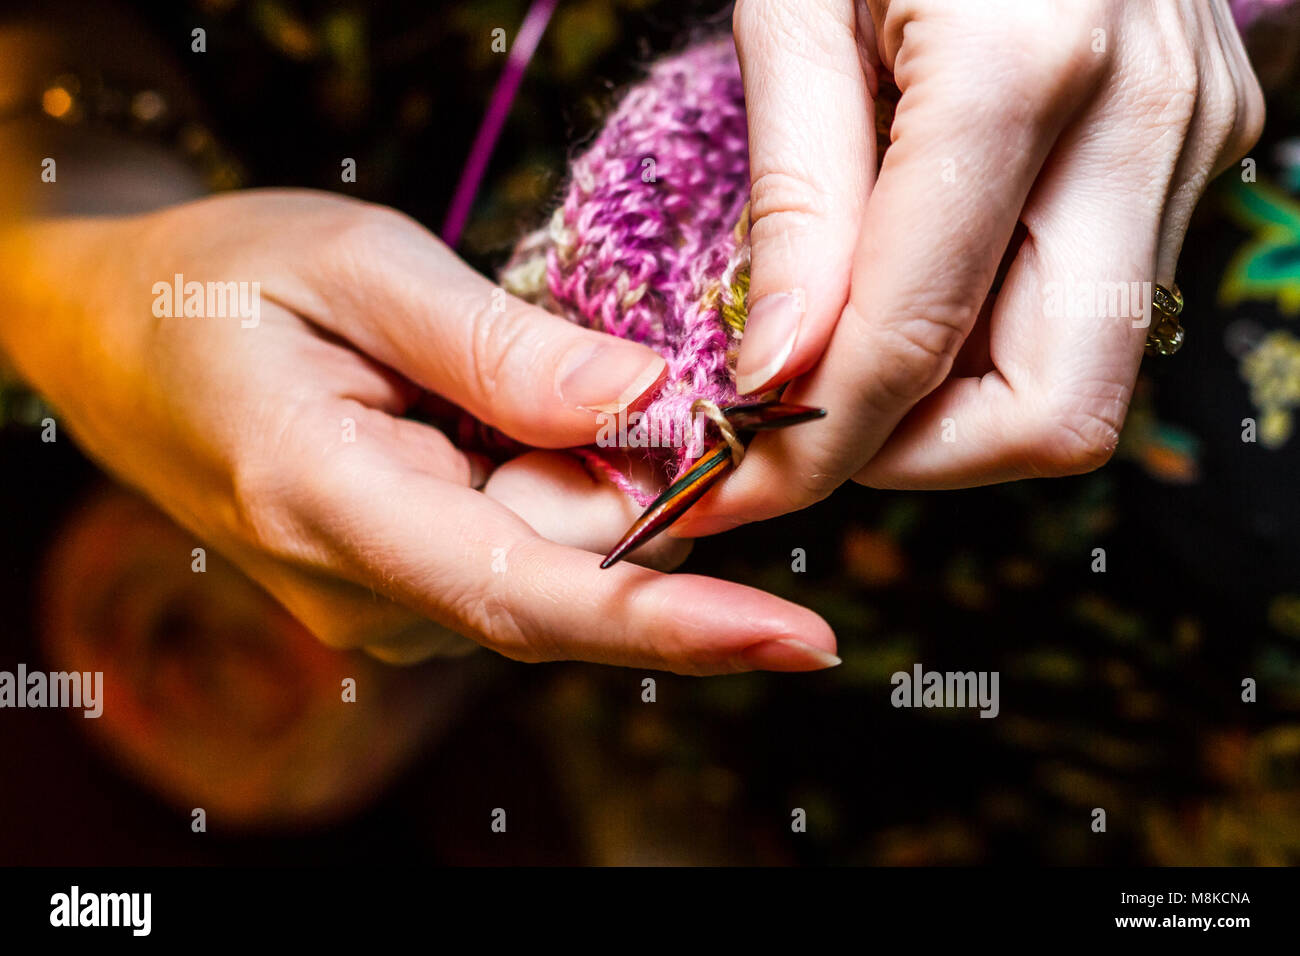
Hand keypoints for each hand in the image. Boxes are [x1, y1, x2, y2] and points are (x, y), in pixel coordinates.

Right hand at [0, 191, 837, 671]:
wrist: (125, 339)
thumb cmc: (222, 284)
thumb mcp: (354, 268)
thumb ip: (499, 349)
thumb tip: (650, 411)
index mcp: (330, 506)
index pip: (529, 597)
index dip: (673, 626)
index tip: (797, 642)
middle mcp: (369, 591)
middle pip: (576, 571)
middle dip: (643, 482)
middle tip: (620, 364)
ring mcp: (391, 602)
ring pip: (563, 558)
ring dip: (588, 471)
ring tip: (490, 373)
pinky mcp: (416, 588)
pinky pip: (533, 547)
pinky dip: (557, 480)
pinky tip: (492, 414)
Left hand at [677, 0, 1263, 534]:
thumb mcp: (796, 9)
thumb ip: (800, 202)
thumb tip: (779, 377)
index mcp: (1024, 68)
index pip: (912, 344)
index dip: (814, 451)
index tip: (731, 491)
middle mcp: (1141, 118)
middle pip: (1054, 413)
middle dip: (913, 459)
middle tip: (802, 432)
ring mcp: (1191, 136)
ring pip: (1084, 379)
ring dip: (951, 408)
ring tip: (849, 351)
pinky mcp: (1197, 145)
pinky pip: (1096, 308)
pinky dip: (994, 340)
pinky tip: (920, 286)